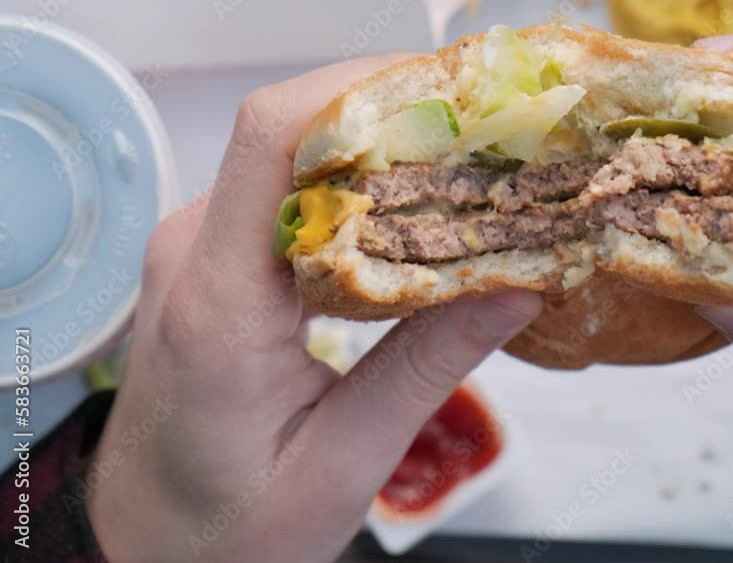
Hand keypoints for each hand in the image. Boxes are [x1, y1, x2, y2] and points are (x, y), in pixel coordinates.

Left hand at [86, 57, 541, 561]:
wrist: (149, 543)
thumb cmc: (224, 529)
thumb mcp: (339, 466)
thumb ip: (425, 371)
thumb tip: (515, 287)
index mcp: (217, 305)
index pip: (273, 139)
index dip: (363, 92)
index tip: (455, 99)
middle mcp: (193, 255)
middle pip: (291, 132)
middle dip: (396, 117)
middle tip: (491, 142)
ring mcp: (198, 250)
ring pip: (293, 155)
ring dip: (380, 150)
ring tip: (468, 172)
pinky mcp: (215, 259)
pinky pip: (287, 191)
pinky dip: (356, 186)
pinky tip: (411, 211)